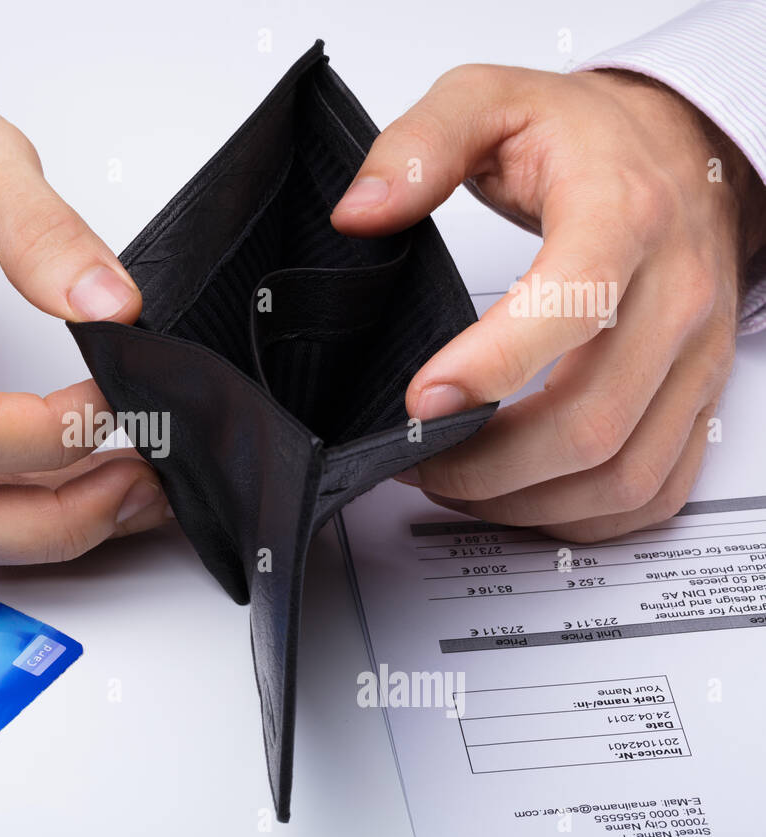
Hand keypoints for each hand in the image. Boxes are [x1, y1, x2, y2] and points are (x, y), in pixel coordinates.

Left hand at [331, 65, 765, 540]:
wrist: (679, 151)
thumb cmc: (587, 136)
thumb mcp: (491, 100)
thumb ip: (419, 146)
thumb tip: (361, 211)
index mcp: (621, 218)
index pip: (570, 308)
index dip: (490, 370)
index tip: (420, 401)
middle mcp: (674, 295)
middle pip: (589, 423)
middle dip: (486, 465)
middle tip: (418, 460)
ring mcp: (692, 356)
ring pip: (620, 475)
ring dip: (524, 501)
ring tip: (454, 483)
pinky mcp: (695, 398)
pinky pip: (652, 490)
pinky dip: (579, 515)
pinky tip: (520, 498)